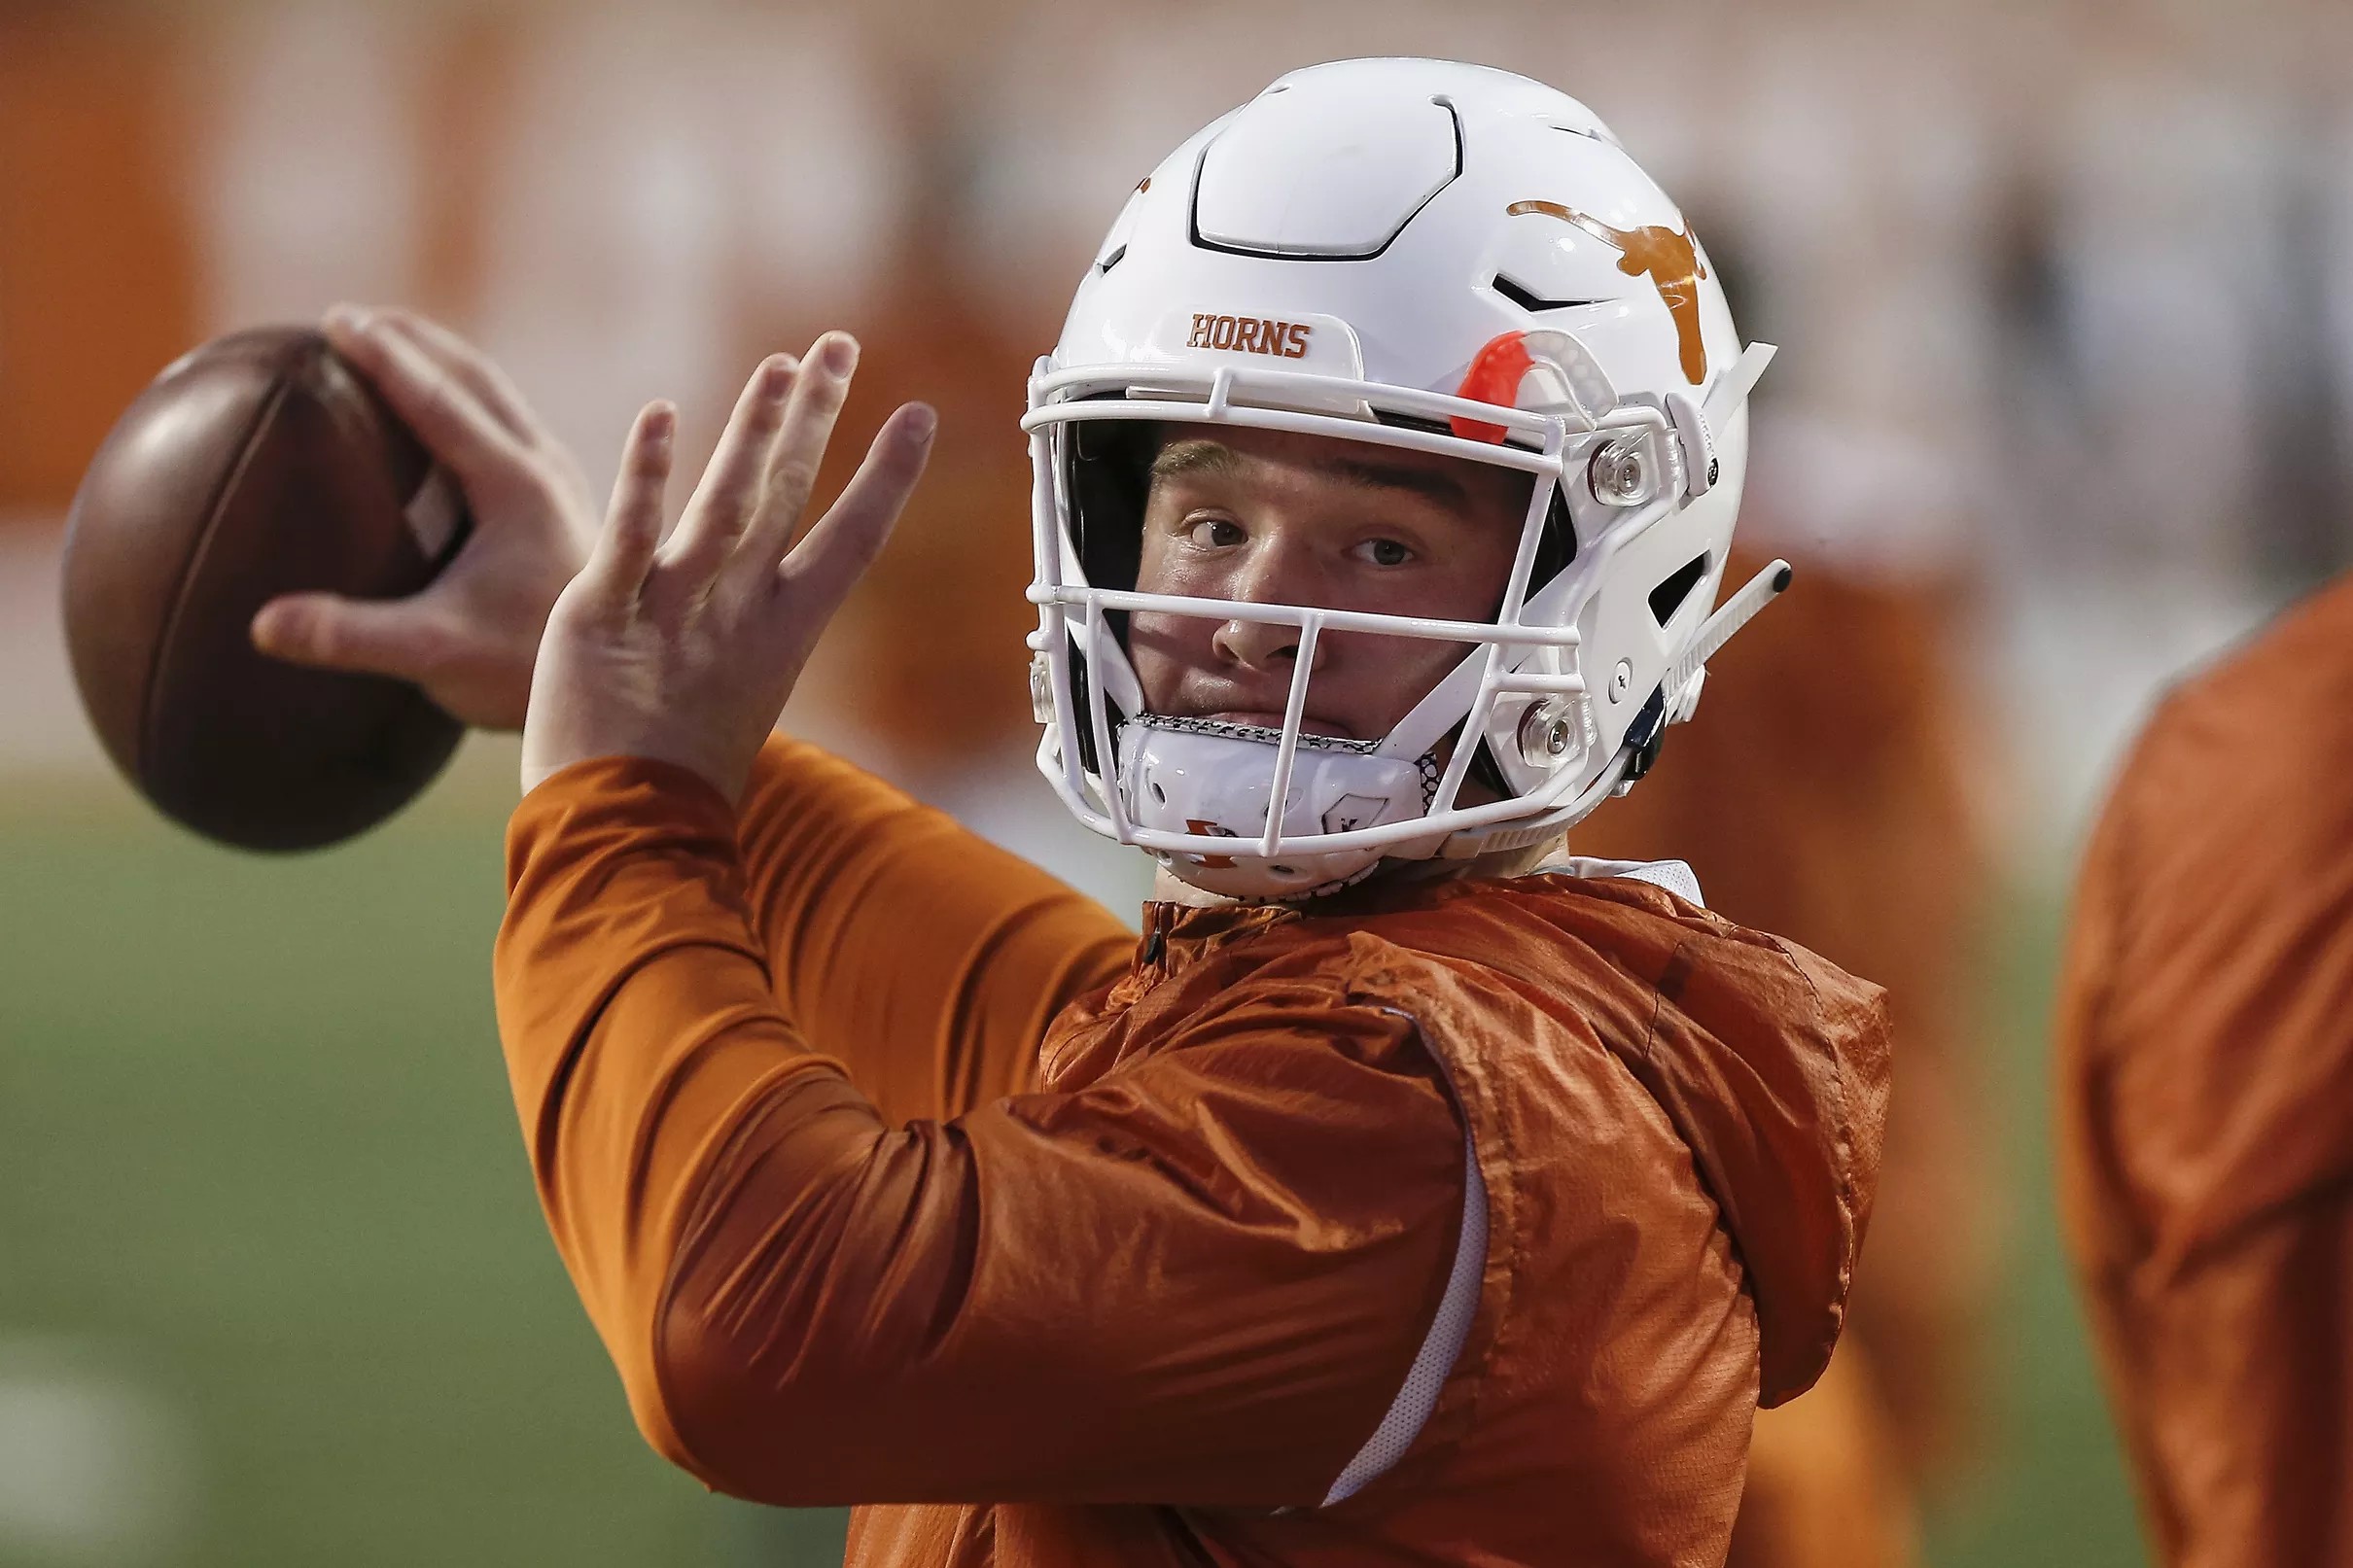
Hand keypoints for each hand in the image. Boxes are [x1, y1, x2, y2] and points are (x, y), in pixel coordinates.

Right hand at [250, 305, 598, 729]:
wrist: (618, 687)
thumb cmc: (526, 670)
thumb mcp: (434, 653)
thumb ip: (349, 635)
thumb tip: (260, 625)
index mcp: (516, 486)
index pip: (438, 401)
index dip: (384, 356)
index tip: (337, 318)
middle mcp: (544, 470)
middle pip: (474, 381)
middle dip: (413, 341)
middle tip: (353, 316)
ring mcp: (559, 485)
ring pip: (498, 399)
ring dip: (443, 364)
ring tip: (393, 344)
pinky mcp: (562, 506)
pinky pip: (508, 429)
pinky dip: (465, 402)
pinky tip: (442, 421)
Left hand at [520, 333, 933, 801]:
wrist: (628, 837)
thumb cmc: (676, 785)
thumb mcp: (729, 702)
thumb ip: (737, 642)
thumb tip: (755, 611)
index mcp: (783, 635)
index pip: (850, 540)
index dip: (885, 475)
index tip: (914, 415)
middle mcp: (739, 613)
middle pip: (787, 498)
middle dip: (816, 418)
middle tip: (837, 344)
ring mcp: (674, 610)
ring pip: (724, 503)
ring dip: (754, 429)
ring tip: (779, 363)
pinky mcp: (600, 614)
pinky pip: (628, 534)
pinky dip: (645, 475)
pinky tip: (661, 415)